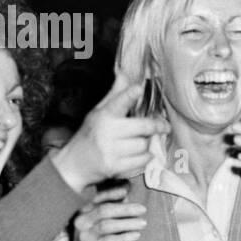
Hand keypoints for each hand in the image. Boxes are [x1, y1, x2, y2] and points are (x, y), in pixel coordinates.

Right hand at [53, 74, 168, 191]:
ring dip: (147, 143)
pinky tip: (137, 155)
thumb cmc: (91, 134)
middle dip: (157, 126)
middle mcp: (107, 132)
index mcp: (103, 116)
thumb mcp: (99, 112)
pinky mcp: (116, 167)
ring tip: (141, 141)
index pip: (118, 103)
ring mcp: (111, 151)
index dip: (129, 95)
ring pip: (145, 144)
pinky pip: (143, 161)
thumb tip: (125, 73)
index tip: (139, 88)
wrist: (75, 164)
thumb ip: (116, 95)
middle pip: (143, 126)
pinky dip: (145, 158)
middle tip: (165, 126)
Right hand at [68, 185, 146, 240]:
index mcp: (84, 211)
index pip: (98, 198)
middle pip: (104, 210)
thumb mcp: (101, 220)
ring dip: (127, 223)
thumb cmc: (95, 238)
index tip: (128, 190)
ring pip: (107, 226)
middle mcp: (81, 221)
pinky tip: (136, 235)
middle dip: (125, 209)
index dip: (113, 193)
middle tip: (143, 209)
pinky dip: (124, 237)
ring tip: (143, 223)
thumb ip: (113, 207)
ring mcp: (84, 235)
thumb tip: (127, 191)